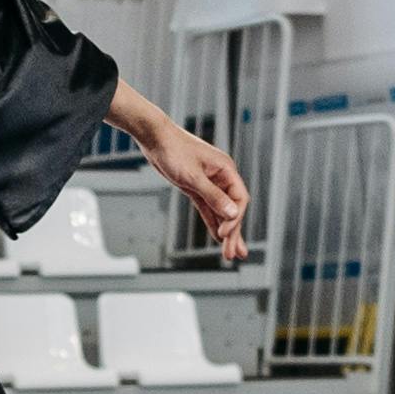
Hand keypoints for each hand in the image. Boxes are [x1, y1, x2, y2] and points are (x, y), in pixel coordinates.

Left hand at [138, 113, 249, 262]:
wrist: (154, 138)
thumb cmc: (174, 151)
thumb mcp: (193, 176)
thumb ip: (213, 196)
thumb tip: (233, 214)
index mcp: (226, 170)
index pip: (240, 199)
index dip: (235, 218)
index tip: (225, 234)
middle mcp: (221, 177)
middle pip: (232, 209)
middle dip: (233, 232)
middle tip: (233, 255)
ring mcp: (209, 182)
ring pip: (220, 211)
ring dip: (224, 231)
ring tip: (229, 254)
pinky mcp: (195, 187)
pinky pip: (208, 208)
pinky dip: (212, 222)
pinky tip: (217, 236)